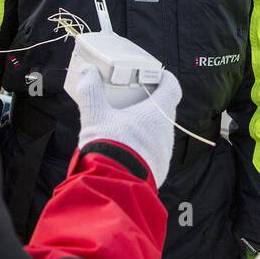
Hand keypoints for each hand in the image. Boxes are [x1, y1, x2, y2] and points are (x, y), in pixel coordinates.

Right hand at [65, 63, 181, 187]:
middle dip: (152, 103)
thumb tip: (87, 71)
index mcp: (157, 114)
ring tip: (128, 126)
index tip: (158, 74)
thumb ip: (90, 91)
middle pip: (165, 110)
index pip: (173, 88)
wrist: (113, 187)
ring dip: (147, 127)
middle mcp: (166, 133)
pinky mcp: (159, 170)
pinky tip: (128, 149)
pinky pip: (154, 153)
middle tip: (135, 98)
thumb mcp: (95, 116)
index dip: (166, 79)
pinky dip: (144, 146)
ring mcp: (164, 153)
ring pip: (159, 133)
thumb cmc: (109, 147)